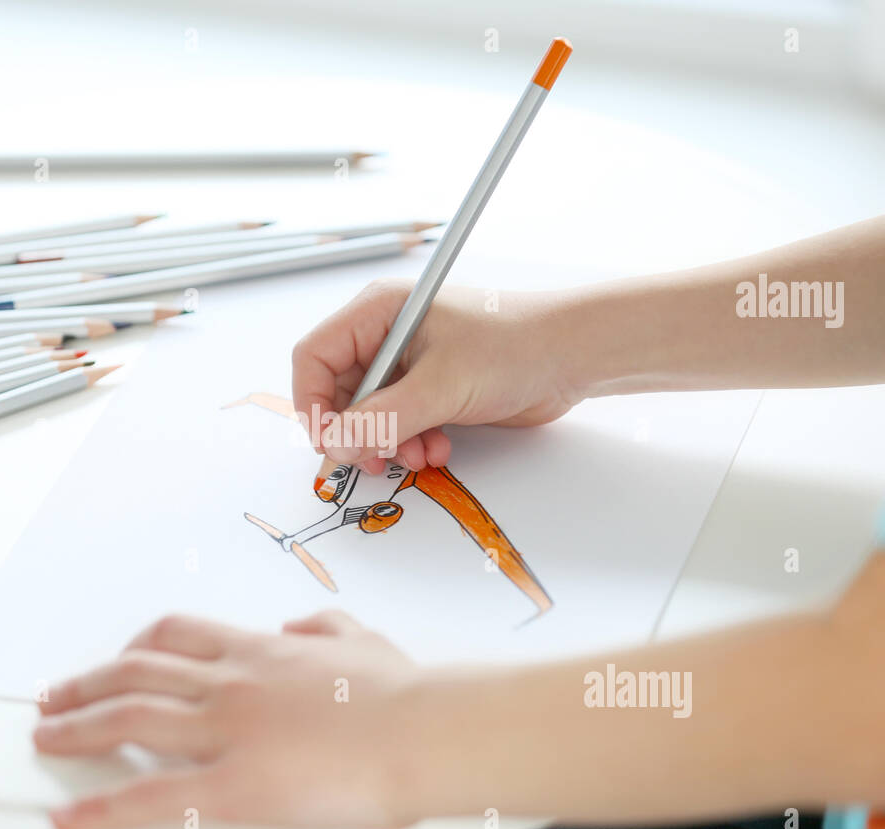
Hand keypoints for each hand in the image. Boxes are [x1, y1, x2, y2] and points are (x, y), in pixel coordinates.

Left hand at [34, 610, 422, 828]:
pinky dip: (101, 808)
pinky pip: (150, 797)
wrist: (428, 730)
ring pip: (129, 718)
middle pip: (137, 671)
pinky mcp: (233, 786)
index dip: (137, 645)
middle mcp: (232, 682)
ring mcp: (227, 731)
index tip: (120, 655)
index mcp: (263, 651)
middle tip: (56, 696)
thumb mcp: (364, 642)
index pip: (180, 635)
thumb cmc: (407, 695)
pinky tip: (71, 817)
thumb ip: (326, 628)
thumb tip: (303, 623)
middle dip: (88, 682)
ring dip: (78, 726)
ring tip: (45, 737)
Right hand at [292, 280, 586, 472]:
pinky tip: (437, 448)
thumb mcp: (441, 386)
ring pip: (368, 415)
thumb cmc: (514, 347)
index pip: (314, 357)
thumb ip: (383, 418)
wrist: (572, 357)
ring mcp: (409, 365)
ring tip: (418, 455)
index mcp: (378, 312)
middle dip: (355, 431)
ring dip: (386, 443)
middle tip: (375, 460)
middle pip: (337, 393)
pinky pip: (398, 424)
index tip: (329, 442)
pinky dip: (409, 443)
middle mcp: (386, 336)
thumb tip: (335, 444)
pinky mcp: (430, 390)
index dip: (312, 402)